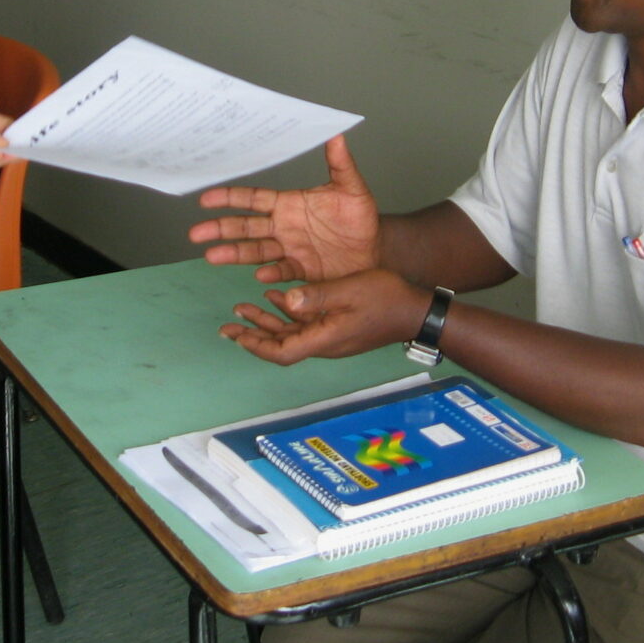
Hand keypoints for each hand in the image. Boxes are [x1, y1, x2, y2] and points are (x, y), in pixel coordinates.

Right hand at [189, 134, 379, 282]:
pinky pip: (282, 270)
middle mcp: (283, 227)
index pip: (254, 199)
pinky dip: (271, 273)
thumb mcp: (353, 189)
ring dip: (234, 253)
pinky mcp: (301, 271)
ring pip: (255, 250)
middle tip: (196, 233)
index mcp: (289, 205)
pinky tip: (260, 274)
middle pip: (245, 226)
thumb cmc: (361, 219)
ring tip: (212, 256)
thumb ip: (341, 165)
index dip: (230, 198)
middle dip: (220, 229)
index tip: (206, 199)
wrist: (375, 252)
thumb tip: (336, 134)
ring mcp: (289, 250)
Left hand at [221, 269, 430, 364]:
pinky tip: (275, 297)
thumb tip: (285, 299)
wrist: (415, 310)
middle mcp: (324, 342)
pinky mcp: (337, 327)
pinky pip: (305, 324)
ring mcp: (331, 336)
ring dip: (266, 322)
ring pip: (291, 333)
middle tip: (227, 325)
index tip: (236, 334)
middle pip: (280, 345)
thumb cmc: (386, 299)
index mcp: (324, 338)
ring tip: (242, 308)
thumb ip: (316, 295)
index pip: (281, 352)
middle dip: (252, 334)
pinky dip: (287, 313)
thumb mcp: (349, 290)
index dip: (256, 345)